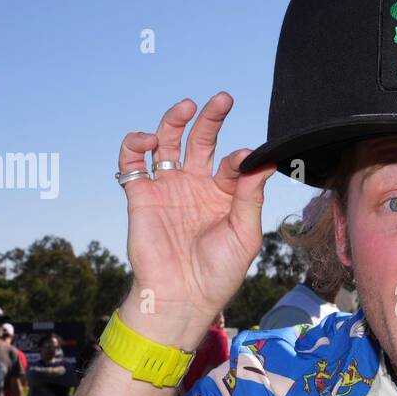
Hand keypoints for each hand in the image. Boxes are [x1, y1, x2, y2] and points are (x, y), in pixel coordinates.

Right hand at [117, 94, 275, 339]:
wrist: (182, 296)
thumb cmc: (219, 271)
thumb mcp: (245, 233)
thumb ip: (251, 195)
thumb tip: (264, 158)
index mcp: (223, 195)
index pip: (233, 163)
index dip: (239, 158)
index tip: (244, 159)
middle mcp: (195, 186)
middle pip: (200, 141)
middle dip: (211, 118)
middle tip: (222, 98)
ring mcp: (167, 188)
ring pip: (167, 143)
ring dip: (174, 121)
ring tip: (186, 107)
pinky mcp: (140, 195)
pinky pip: (132, 163)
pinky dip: (135, 145)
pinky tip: (149, 141)